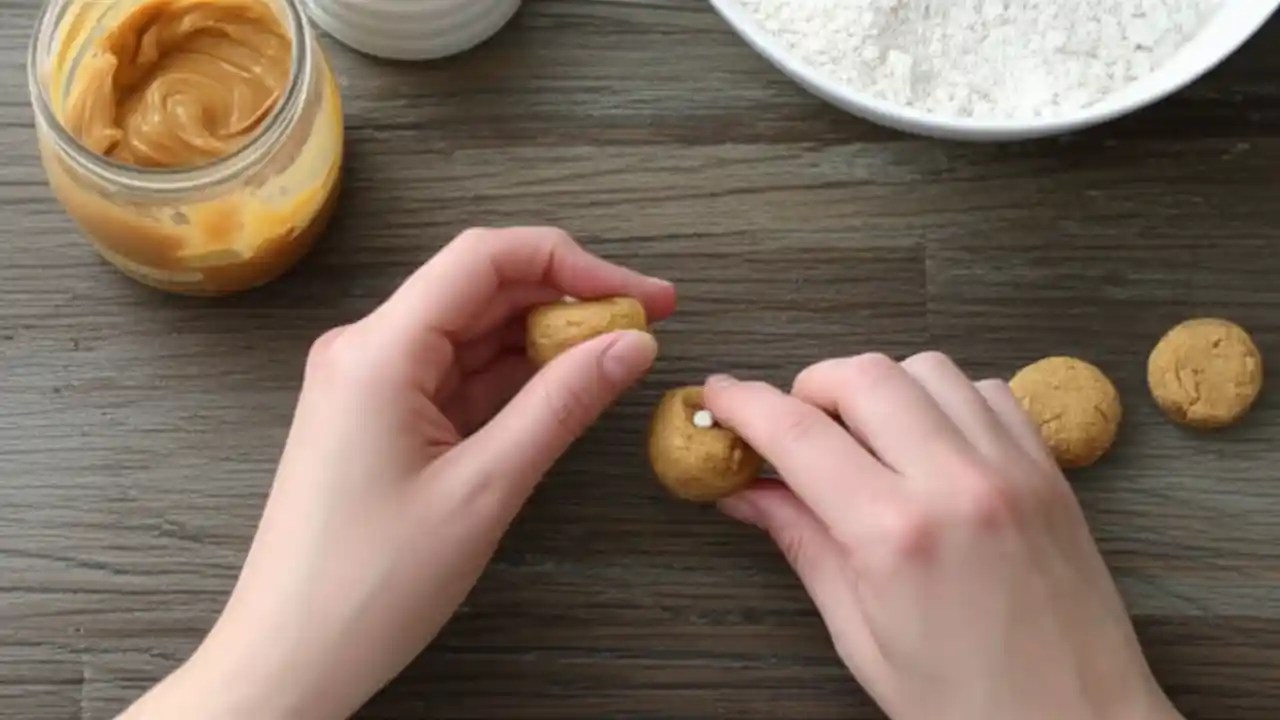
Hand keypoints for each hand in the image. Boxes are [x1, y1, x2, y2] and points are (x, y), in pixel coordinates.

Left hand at [122, 227, 675, 719]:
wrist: (289, 660)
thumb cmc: (370, 586)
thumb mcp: (484, 489)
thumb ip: (562, 406)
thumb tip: (632, 346)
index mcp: (378, 350)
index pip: (485, 258)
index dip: (572, 263)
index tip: (640, 296)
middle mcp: (367, 350)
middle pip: (481, 290)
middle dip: (567, 299)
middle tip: (647, 327)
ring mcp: (371, 385)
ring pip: (473, 334)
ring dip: (545, 340)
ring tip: (617, 359)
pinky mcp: (380, 420)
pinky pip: (457, 376)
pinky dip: (513, 379)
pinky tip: (564, 390)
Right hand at [706, 353, 1180, 719]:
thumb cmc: (968, 707)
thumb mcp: (861, 637)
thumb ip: (803, 545)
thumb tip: (745, 493)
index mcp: (897, 535)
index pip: (798, 434)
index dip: (744, 404)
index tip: (717, 395)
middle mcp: (957, 483)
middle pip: (862, 375)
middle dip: (810, 388)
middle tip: (793, 430)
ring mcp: (1011, 469)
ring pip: (925, 368)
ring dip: (878, 387)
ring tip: (862, 438)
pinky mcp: (1048, 471)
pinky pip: (985, 391)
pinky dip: (942, 398)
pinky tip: (927, 442)